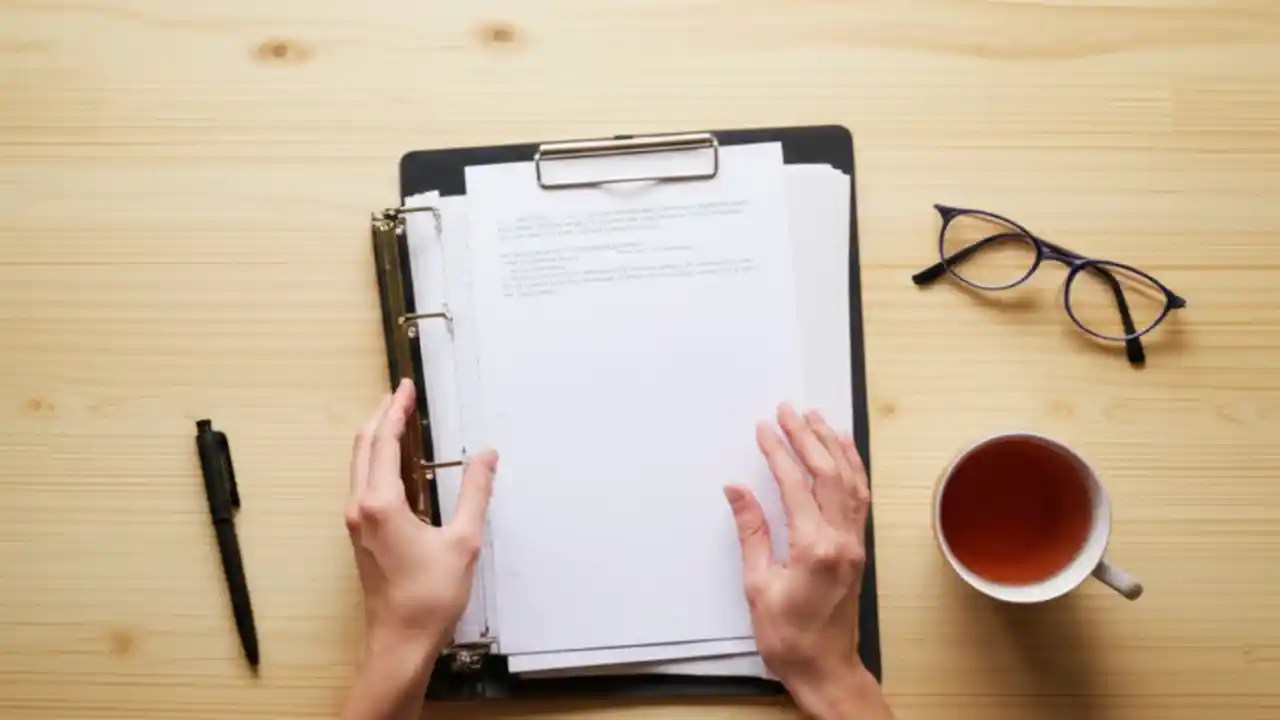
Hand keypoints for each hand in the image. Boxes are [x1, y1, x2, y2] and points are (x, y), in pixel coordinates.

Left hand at [342, 379, 496, 719]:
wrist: (400, 641)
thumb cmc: (428, 598)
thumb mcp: (464, 541)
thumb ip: (476, 493)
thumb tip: (486, 456)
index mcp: (381, 503)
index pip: (384, 441)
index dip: (396, 410)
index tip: (405, 388)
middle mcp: (360, 508)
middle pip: (364, 446)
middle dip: (381, 415)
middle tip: (400, 394)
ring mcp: (356, 523)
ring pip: (359, 464)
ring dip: (376, 436)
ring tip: (395, 418)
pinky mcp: (360, 535)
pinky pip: (362, 483)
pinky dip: (375, 460)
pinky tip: (393, 461)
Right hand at [724, 404, 891, 719]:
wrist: (824, 668)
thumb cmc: (790, 637)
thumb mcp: (758, 585)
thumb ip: (751, 531)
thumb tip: (737, 490)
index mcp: (815, 549)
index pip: (796, 486)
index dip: (779, 452)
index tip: (764, 429)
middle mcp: (842, 541)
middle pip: (828, 474)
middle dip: (806, 437)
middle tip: (787, 410)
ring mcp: (855, 543)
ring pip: (851, 481)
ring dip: (833, 446)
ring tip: (816, 418)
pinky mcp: (857, 549)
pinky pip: (859, 497)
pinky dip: (851, 468)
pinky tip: (842, 452)